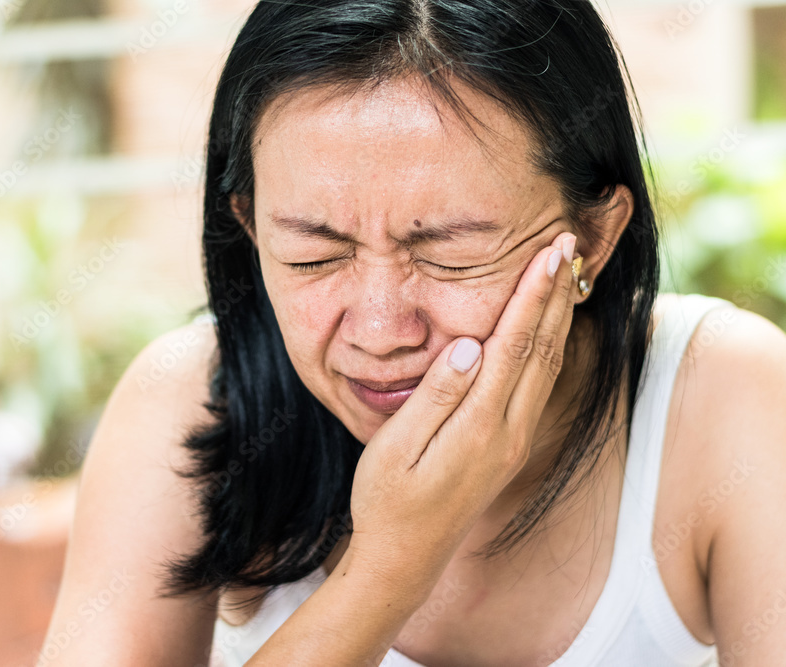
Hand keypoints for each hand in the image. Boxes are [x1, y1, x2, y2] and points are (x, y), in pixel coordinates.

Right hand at [345, 230, 579, 589]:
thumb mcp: (397, 449)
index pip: (514, 345)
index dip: (532, 295)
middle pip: (542, 350)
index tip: (548, 252)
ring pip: (548, 367)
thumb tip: (469, 346)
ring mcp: (513, 442)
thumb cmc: (387, 502)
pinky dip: (549, 347)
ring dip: (558, 318)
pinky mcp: (509, 448)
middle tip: (568, 244)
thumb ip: (436, 396)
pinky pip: (539, 386)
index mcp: (480, 426)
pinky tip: (547, 330)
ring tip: (565, 275)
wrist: (404, 559)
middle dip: (556, 294)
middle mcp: (508, 432)